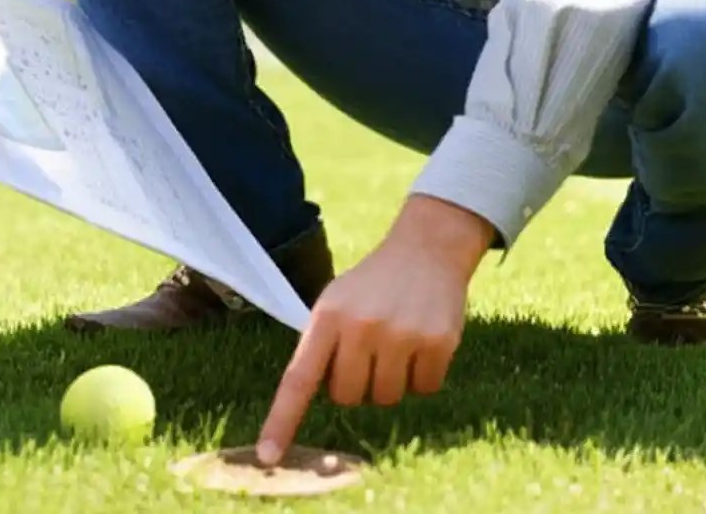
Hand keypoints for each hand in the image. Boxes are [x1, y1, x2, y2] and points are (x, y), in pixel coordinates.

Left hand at [256, 195, 494, 465]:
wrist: (427, 249)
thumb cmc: (374, 285)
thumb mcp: (336, 302)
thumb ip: (321, 345)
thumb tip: (312, 399)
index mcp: (328, 318)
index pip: (298, 379)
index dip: (282, 421)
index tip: (268, 456)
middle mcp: (361, 327)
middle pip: (347, 397)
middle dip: (357, 383)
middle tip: (370, 350)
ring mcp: (401, 335)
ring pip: (386, 398)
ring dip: (391, 381)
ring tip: (397, 342)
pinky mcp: (438, 342)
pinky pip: (424, 389)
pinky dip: (424, 375)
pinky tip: (423, 342)